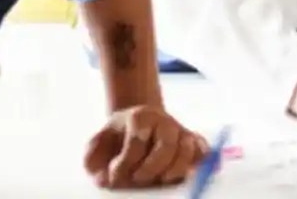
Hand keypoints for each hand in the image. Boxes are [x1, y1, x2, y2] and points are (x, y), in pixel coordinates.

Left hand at [82, 105, 207, 188]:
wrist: (135, 127)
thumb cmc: (114, 141)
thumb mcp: (96, 146)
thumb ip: (94, 161)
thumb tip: (106, 180)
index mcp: (140, 116)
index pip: (138, 139)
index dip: (126, 162)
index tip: (114, 177)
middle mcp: (164, 121)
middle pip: (167, 143)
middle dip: (152, 167)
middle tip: (139, 180)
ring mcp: (181, 131)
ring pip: (188, 149)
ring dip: (175, 169)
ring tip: (160, 181)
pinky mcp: (193, 142)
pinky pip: (203, 153)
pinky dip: (197, 165)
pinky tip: (181, 176)